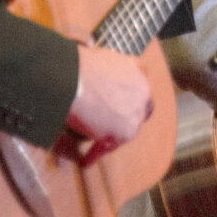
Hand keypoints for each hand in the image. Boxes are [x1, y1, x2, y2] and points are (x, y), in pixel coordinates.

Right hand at [65, 43, 151, 163]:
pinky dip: (96, 153)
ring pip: (128, 129)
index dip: (132, 94)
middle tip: (113, 122)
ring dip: (113, 136)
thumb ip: (107, 65)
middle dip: (130, 116)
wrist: (73, 78)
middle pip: (142, 109)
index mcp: (139, 69)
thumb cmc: (78, 64)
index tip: (123, 100)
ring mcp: (136, 112)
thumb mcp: (100, 56)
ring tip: (95, 143)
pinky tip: (86, 160)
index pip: (141, 84)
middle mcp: (143, 91)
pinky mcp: (125, 132)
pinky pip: (109, 146)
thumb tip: (94, 62)